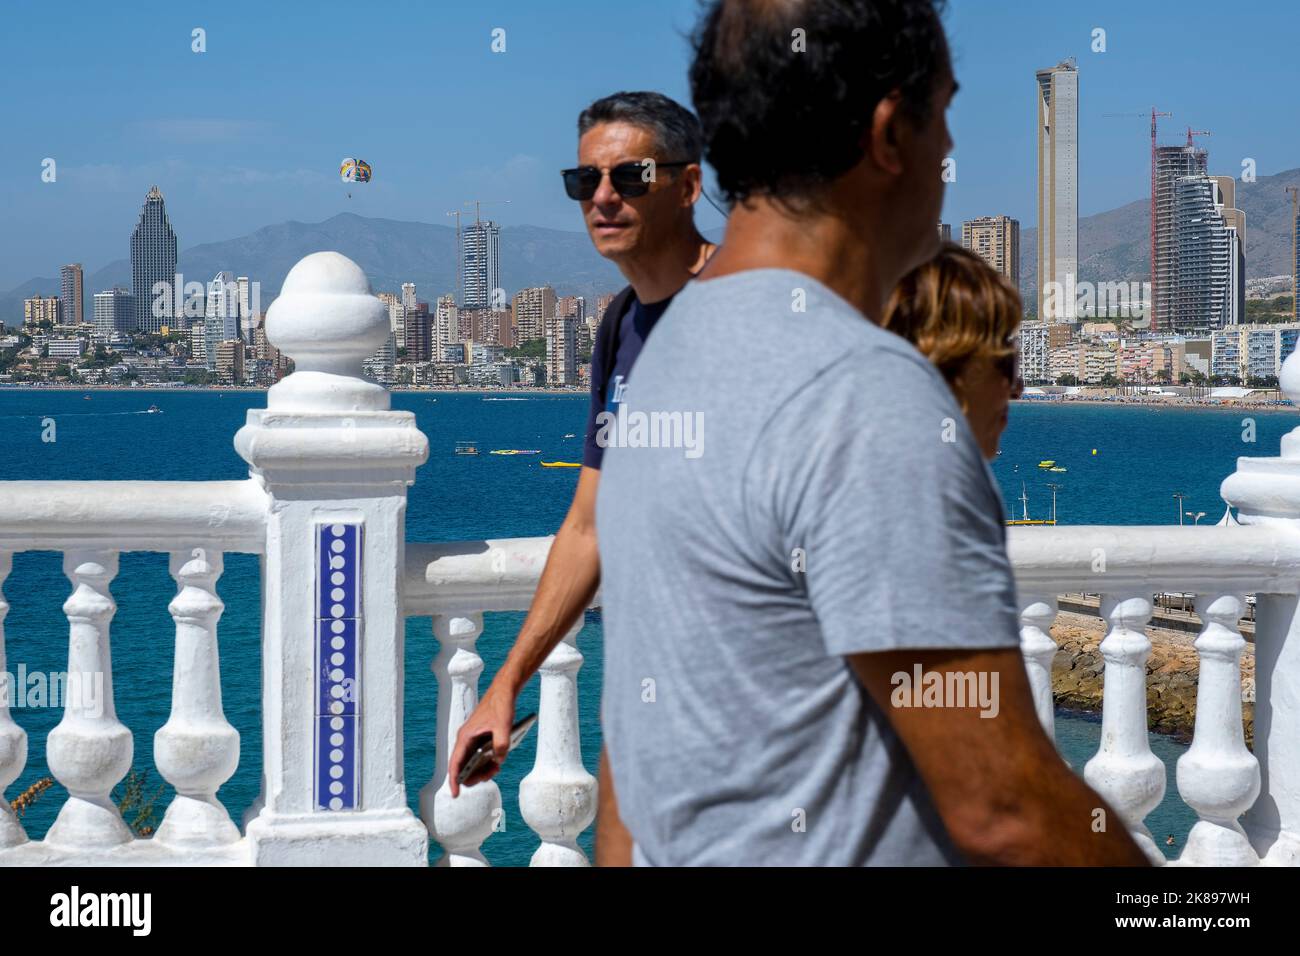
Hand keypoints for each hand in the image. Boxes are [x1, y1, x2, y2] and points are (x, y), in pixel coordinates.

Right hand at [448, 679, 516, 797]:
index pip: (455, 764)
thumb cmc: (500, 706)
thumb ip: (501, 746)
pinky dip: (487, 761)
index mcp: (466, 737)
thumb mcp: (504, 726)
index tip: (456, 795)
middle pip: (464, 766)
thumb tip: (499, 760)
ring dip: (483, 768)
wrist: (504, 691)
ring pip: (472, 762)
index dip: (454, 781)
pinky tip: (498, 760)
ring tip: (497, 766)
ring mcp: (473, 739)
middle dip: (476, 775)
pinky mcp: (481, 738)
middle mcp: (466, 739)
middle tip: (492, 773)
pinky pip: (480, 755)